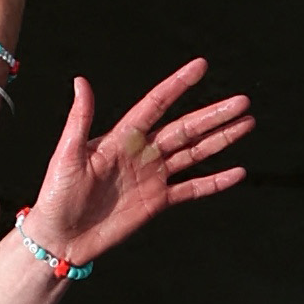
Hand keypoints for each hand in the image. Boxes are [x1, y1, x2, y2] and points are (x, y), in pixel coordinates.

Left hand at [14, 64, 252, 272]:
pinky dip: (214, 182)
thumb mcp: (66, 154)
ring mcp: (152, 177)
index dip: (178, 85)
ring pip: (194, 154)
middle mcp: (142, 153)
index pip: (156, 105)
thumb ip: (80, 119)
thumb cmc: (56, 194)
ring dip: (220, 140)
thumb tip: (81, 80)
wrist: (60, 237)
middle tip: (242, 101)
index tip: (200, 66)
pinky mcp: (156, 202)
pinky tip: (237, 172)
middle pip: (185, 129)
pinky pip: (191, 189)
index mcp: (121, 138)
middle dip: (213, 115)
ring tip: (247, 124)